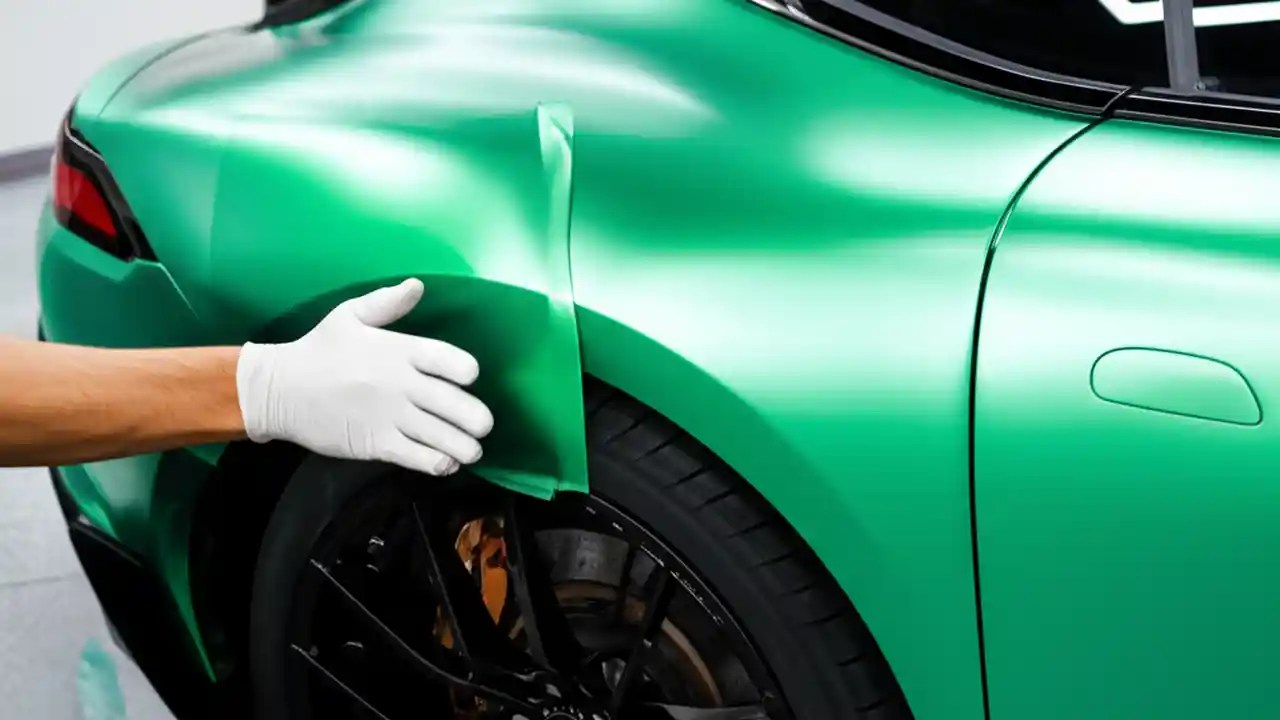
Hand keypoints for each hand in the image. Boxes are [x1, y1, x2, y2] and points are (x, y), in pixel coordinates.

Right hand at [235, 279, 492, 474]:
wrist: (278, 389)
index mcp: (400, 350)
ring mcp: (391, 416)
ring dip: (466, 447)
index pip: (454, 362)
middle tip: (483, 427)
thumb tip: (418, 285)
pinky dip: (440, 464)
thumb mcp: (349, 316)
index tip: (470, 381)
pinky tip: (445, 463)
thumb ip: (387, 303)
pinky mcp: (377, 444)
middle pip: (458, 405)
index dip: (468, 373)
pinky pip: (421, 458)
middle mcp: (402, 383)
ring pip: (445, 436)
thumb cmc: (317, 350)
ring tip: (471, 451)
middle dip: (479, 420)